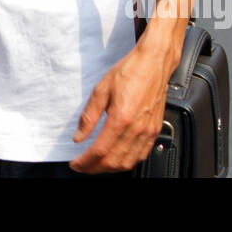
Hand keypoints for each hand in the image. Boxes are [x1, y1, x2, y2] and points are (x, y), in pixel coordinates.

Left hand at [70, 39, 176, 173]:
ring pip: (128, 162)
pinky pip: (141, 155)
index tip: (76, 164)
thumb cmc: (129, 72)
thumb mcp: (101, 90)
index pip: (99, 151)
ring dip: (111, 168)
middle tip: (83, 166)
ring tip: (97, 165)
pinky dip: (128, 162)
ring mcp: (148, 131)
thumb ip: (89, 116)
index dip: (85, 162)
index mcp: (121, 118)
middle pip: (113, 161)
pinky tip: (119, 159)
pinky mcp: (155, 130)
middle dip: (95, 168)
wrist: (153, 63)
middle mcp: (136, 129)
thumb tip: (79, 136)